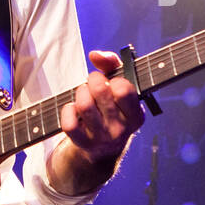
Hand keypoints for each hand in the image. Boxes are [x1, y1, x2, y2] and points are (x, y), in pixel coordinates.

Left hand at [59, 50, 144, 164]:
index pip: (124, 89)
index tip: (112, 83)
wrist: (104, 149)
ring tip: (84, 94)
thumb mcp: (120, 87)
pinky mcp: (83, 144)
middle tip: (94, 84)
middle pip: (100, 92)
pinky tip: (74, 110)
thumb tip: (95, 55)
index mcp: (136, 116)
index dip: (114, 80)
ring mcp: (101, 138)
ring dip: (80, 92)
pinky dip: (68, 110)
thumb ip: (112, 64)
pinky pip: (69, 123)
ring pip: (84, 105)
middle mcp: (121, 130)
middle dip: (94, 80)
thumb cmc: (113, 108)